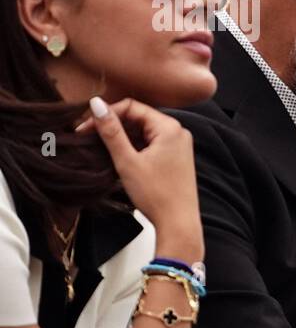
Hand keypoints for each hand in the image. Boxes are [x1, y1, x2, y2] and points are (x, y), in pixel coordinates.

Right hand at [78, 97, 203, 260]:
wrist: (178, 223)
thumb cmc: (156, 194)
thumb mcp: (127, 161)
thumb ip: (111, 132)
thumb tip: (96, 104)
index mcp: (170, 127)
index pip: (132, 107)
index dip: (106, 114)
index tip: (84, 127)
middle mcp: (178, 132)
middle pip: (138, 117)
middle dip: (113, 125)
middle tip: (87, 136)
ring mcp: (178, 145)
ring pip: (143, 131)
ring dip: (121, 136)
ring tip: (99, 147)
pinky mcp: (176, 158)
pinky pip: (151, 143)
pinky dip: (134, 146)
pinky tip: (117, 156)